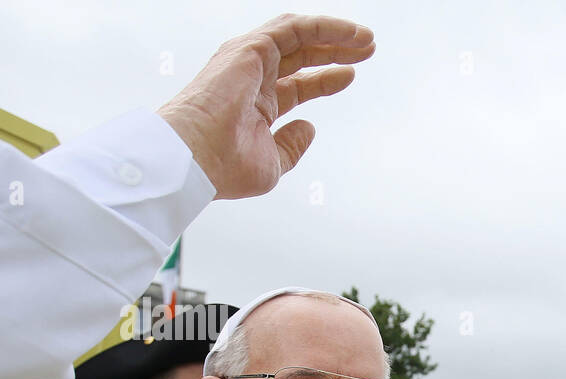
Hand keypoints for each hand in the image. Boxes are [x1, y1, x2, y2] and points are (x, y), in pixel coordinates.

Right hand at [157, 14, 374, 198]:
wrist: (198, 157)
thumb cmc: (226, 166)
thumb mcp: (273, 162)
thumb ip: (292, 145)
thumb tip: (309, 129)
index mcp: (256, 105)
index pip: (296, 84)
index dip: (324, 79)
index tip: (349, 76)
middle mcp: (252, 78)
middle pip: (301, 56)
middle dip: (335, 50)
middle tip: (367, 49)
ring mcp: (250, 60)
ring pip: (299, 36)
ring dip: (335, 34)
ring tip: (366, 38)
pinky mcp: (251, 47)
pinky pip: (294, 28)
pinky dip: (324, 26)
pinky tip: (350, 32)